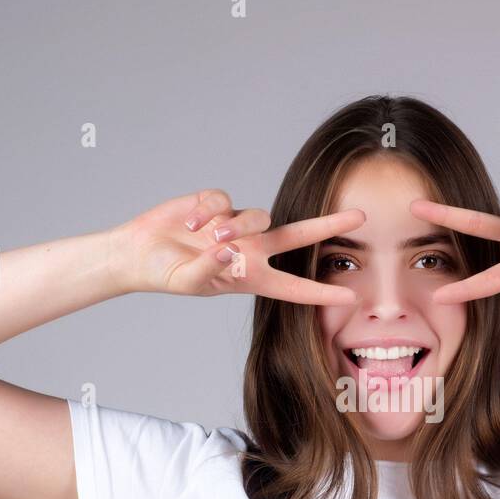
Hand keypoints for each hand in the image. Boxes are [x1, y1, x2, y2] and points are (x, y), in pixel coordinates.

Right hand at [109, 189, 362, 303]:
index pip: (294, 287)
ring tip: (206, 236)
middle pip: (299, 235)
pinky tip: (188, 222)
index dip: (322, 292)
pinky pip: (224, 201)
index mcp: (251, 276)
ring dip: (234, 226)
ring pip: (257, 216)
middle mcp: (251, 250)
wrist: (139, 252)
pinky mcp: (218, 204)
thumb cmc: (166, 274)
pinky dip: (206, 211)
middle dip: (329, 226)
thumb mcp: (189, 282)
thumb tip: (229, 250)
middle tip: (361, 217)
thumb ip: (211, 269)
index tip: (351, 297)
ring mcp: (237, 225)